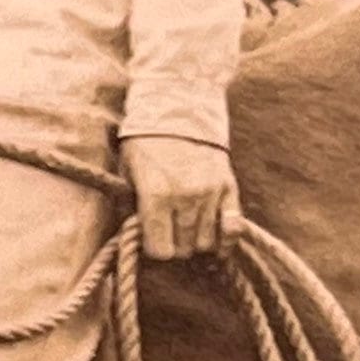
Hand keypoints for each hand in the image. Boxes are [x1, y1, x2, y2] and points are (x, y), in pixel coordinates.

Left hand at [124, 134, 238, 259]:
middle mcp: (186, 198)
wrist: (177, 111)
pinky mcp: (229, 187)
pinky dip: (226, 240)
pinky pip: (233, 227)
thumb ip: (130, 207)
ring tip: (186, 228)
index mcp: (156, 195)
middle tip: (168, 231)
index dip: (154, 248)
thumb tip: (137, 237)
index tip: (151, 239)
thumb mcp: (126, 173)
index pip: (160, 249)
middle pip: (183, 249)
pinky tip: (218, 244)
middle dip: (174, 245)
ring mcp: (211, 193)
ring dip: (195, 240)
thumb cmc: (145, 144)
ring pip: (206, 242)